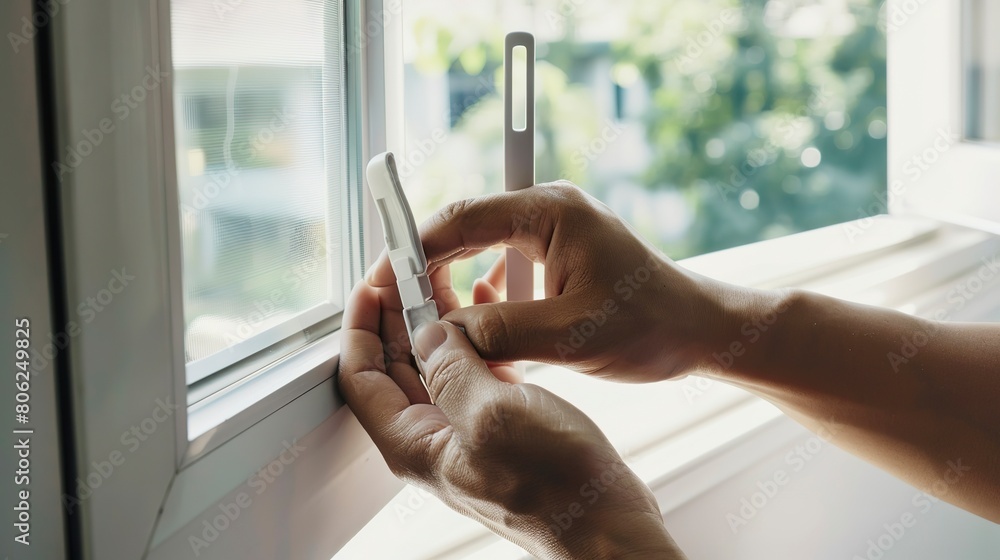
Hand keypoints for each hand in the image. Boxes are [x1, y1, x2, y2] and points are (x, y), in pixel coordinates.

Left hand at [338, 281, 684, 558]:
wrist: (605, 524)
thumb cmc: (554, 487)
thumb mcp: (494, 415)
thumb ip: (452, 369)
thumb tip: (428, 332)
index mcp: (414, 441)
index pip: (362, 375)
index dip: (362, 325)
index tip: (374, 283)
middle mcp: (432, 437)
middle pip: (395, 366)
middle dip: (398, 315)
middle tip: (409, 271)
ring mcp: (466, 432)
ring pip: (437, 366)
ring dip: (439, 322)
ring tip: (447, 278)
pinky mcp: (500, 426)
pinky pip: (474, 374)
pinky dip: (476, 340)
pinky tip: (490, 309)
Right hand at [369, 181, 742, 381]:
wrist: (700, 331)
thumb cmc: (651, 327)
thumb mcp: (569, 336)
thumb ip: (499, 331)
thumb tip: (439, 334)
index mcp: (550, 212)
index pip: (460, 217)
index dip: (413, 248)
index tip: (384, 280)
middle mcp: (547, 211)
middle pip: (462, 228)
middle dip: (427, 268)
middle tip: (399, 308)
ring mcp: (551, 231)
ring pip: (478, 250)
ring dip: (453, 286)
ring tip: (434, 325)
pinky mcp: (555, 256)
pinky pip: (501, 268)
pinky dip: (482, 296)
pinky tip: (480, 328)